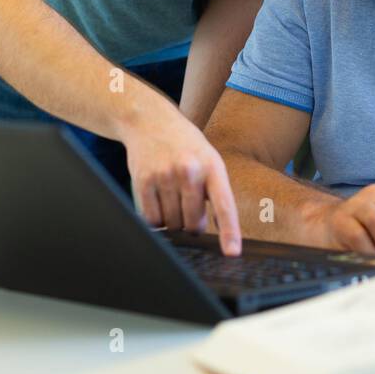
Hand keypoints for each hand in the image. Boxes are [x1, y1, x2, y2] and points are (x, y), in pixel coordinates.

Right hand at [121, 102, 241, 255]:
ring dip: (173, 221)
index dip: (229, 232)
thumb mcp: (208, 159)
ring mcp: (164, 176)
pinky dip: (156, 219)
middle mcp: (189, 170)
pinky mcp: (143, 181)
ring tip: (172, 197)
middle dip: (192, 223)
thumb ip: (213, 191)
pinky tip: (158, 200)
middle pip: (193, 223)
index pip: (224, 205)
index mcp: (212, 166)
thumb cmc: (184, 146)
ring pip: (172, 224)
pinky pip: (152, 220)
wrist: (149, 120)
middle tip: (189, 206)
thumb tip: (209, 230)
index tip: (232, 253)